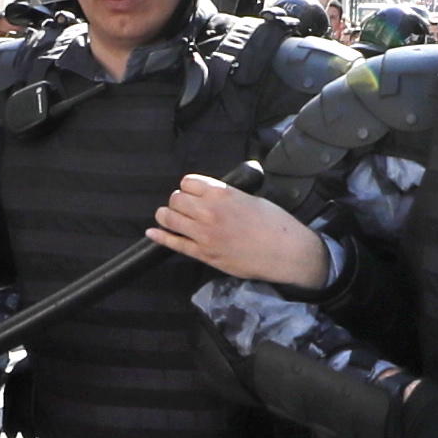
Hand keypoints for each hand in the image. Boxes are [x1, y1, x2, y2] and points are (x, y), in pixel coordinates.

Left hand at [148, 173, 328, 287]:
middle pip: (176, 199)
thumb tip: (212, 196)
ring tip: (169, 217)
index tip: (192, 192)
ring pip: (170, 218)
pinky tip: (152, 233)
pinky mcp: (204, 254)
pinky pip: (174, 243)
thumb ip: (227, 196)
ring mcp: (204, 234)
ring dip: (166, 216)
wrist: (286, 252)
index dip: (188, 187)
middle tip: (184, 207)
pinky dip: (159, 237)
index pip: (188, 182)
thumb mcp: (251, 198)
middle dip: (178, 201)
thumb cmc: (275, 224)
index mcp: (222, 194)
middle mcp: (209, 212)